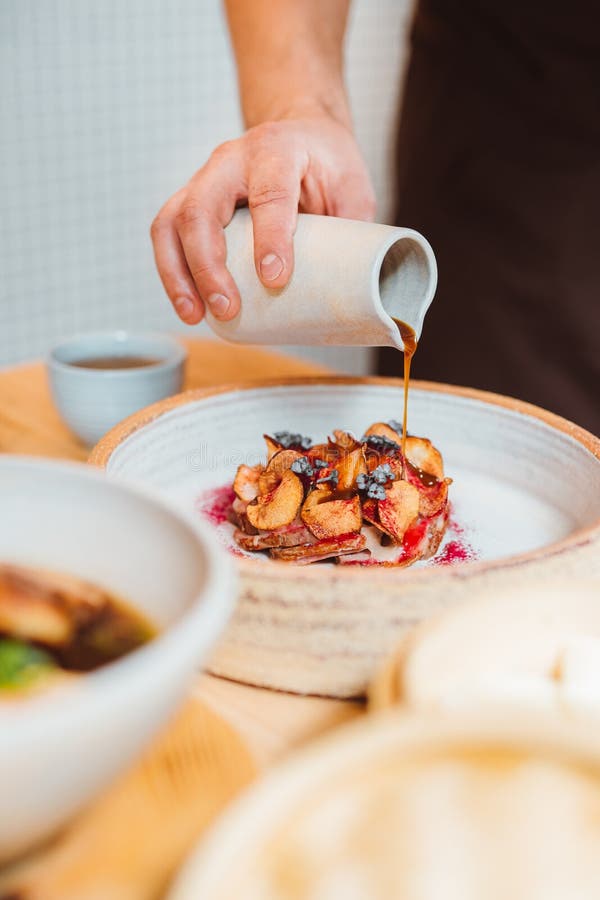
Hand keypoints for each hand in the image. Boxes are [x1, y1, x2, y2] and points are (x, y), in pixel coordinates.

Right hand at [151, 116, 375, 323]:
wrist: (302, 133)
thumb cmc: (327, 164)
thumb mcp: (354, 187)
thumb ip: (351, 230)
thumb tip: (350, 288)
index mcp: (278, 149)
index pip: (268, 194)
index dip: (269, 238)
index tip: (275, 279)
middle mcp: (231, 159)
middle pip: (202, 208)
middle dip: (209, 265)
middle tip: (227, 308)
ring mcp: (204, 179)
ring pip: (172, 222)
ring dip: (178, 274)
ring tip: (194, 314)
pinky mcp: (190, 200)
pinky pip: (167, 235)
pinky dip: (172, 272)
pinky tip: (188, 305)